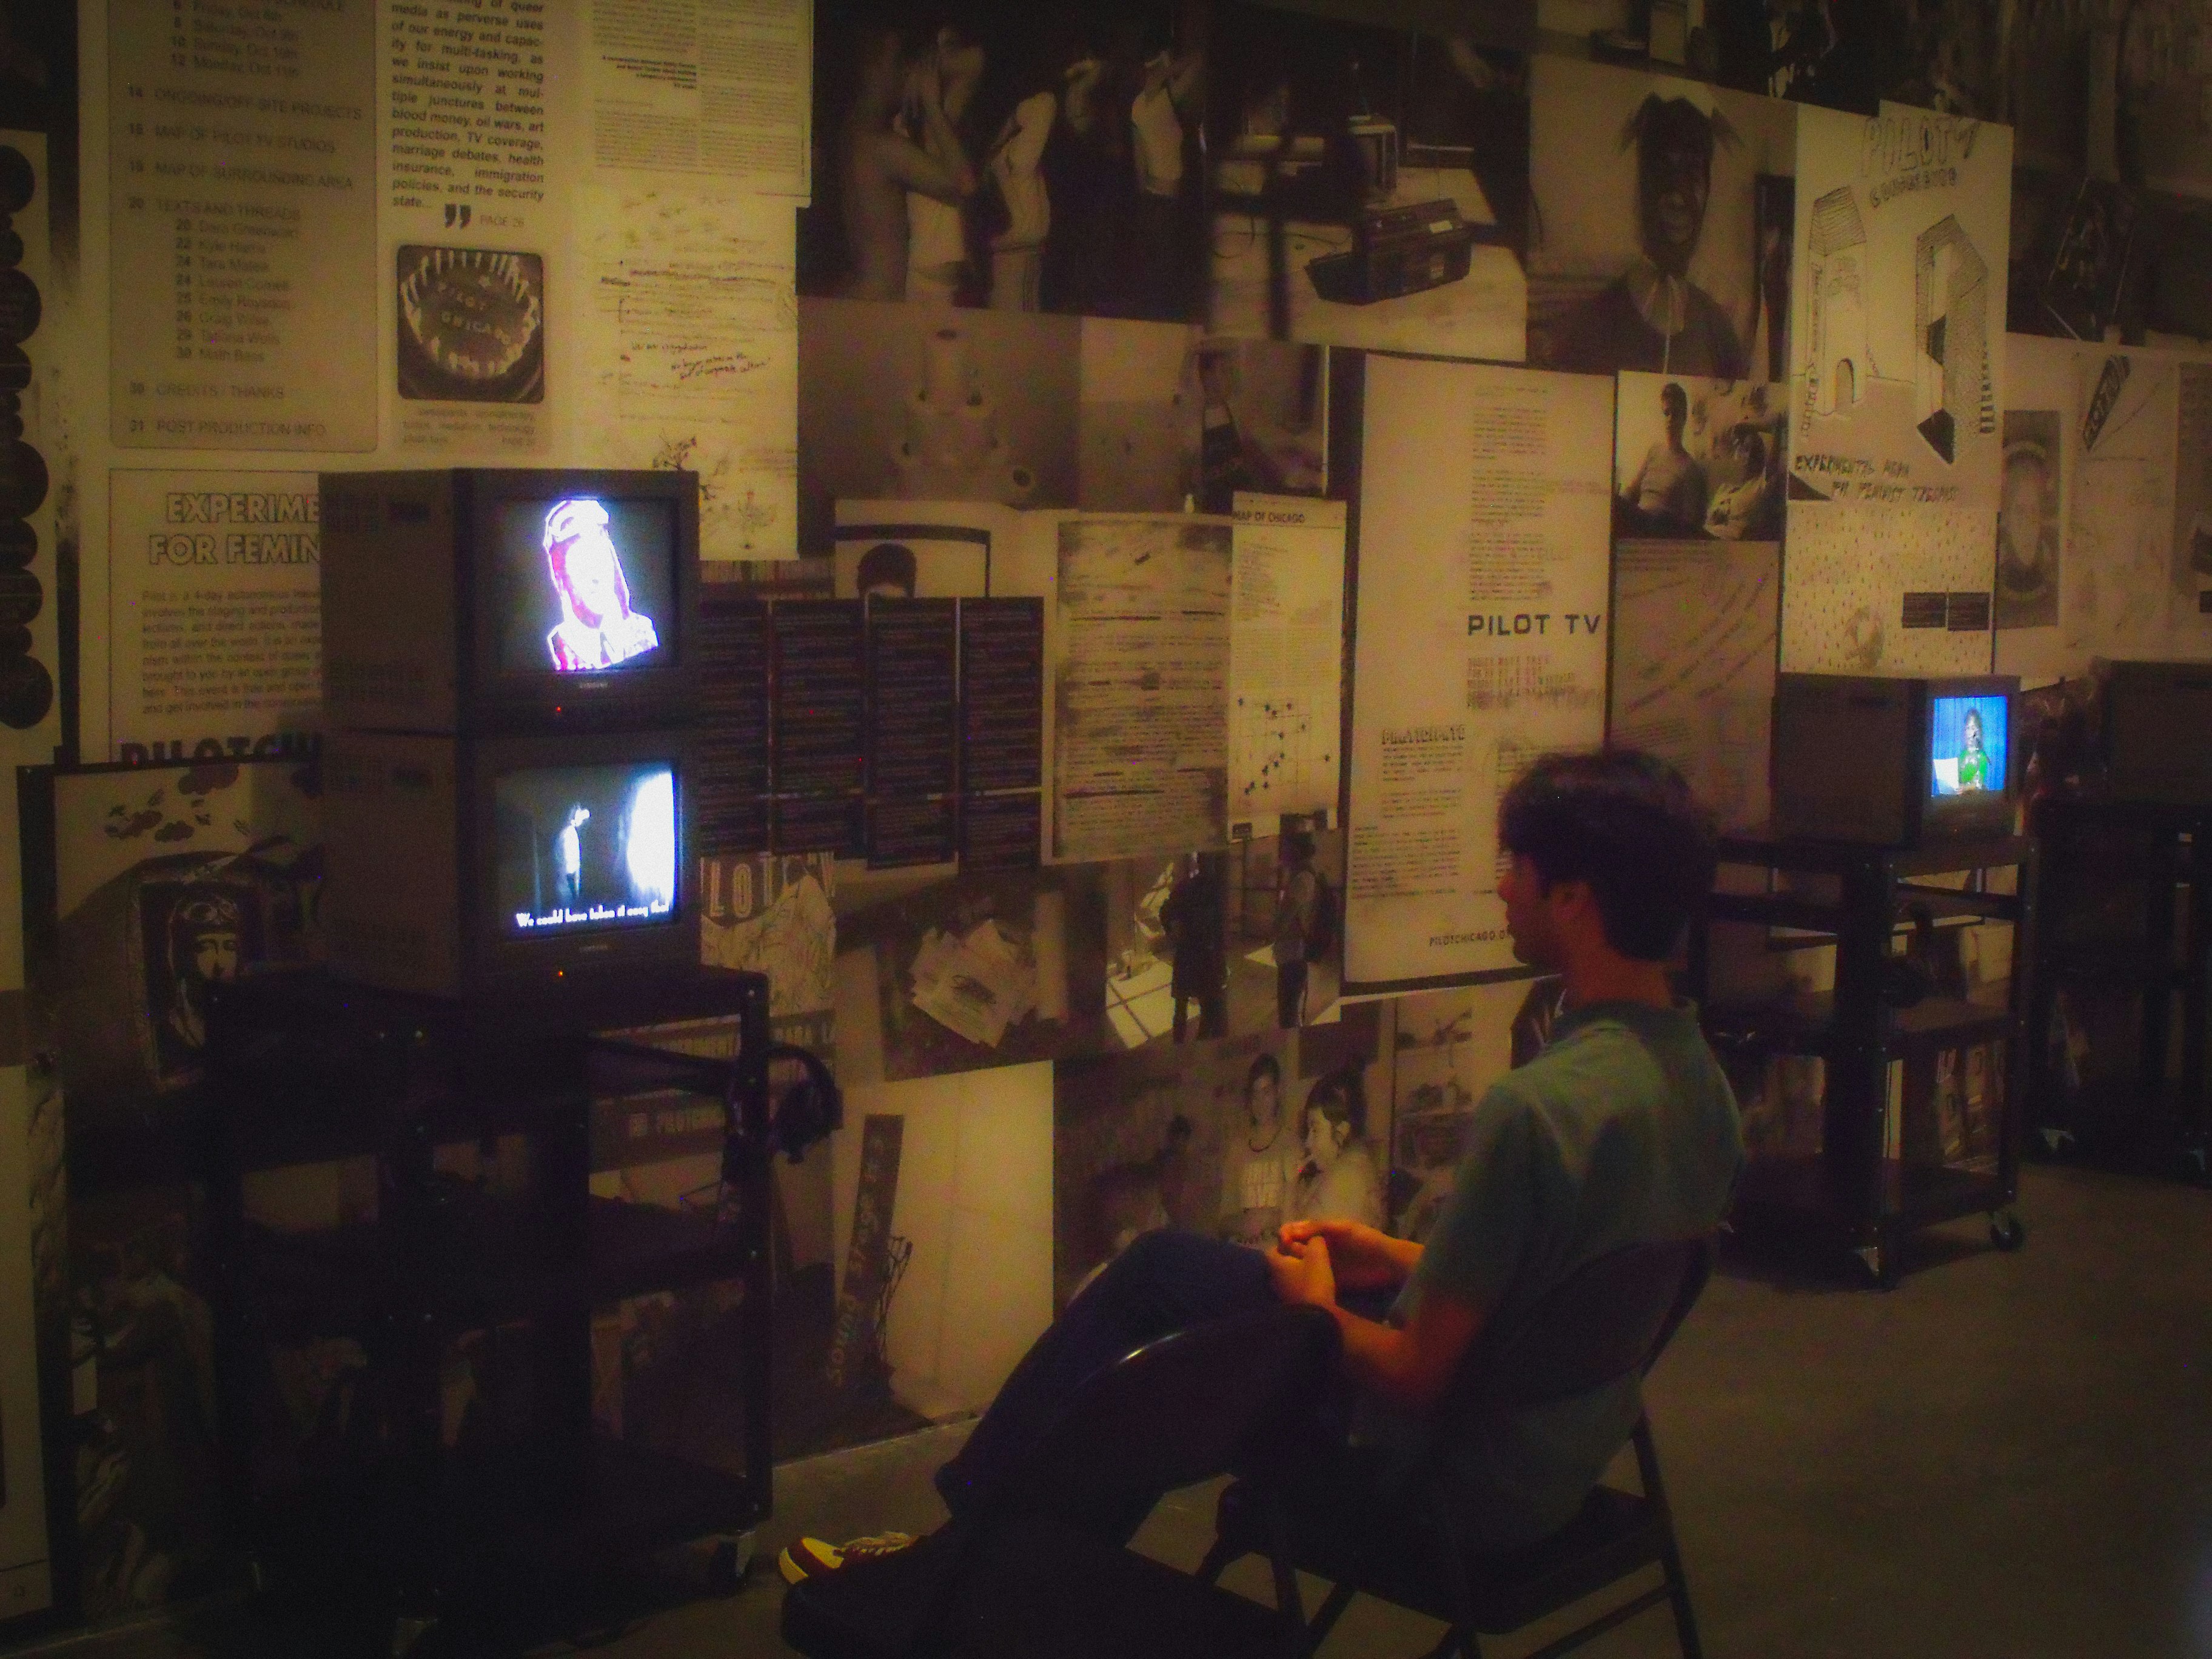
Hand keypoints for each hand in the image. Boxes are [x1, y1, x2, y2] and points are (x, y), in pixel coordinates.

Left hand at [1267, 1235, 1336, 1309]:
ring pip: (1285, 1278)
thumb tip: (1314, 1238)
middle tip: (1307, 1257)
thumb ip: (1315, 1242)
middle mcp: (1272, 1279)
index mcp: (1274, 1264)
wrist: (1314, 1317)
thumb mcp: (1318, 1256)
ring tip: (1311, 1272)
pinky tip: (1311, 1287)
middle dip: (1290, 1260)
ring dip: (1295, 1274)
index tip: (1298, 1244)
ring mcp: (1279, 1294)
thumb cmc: (1313, 1282)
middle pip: (1278, 1264)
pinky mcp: (1288, 1306)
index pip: (1272, 1249)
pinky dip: (1298, 1287)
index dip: (1284, 1244)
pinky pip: (1291, 1290)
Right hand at [1278, 1219, 1405, 1292]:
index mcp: (1321, 1231)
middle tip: (1283, 1256)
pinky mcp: (1329, 1280)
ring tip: (1287, 1269)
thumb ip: (1320, 1227)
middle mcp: (1318, 1247)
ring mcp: (1323, 1265)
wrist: (1388, 1263)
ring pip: (1300, 1264)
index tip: (1282, 1240)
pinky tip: (1296, 1282)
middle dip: (1285, 1249)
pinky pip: (1311, 1279)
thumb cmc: (1366, 1240)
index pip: (1296, 1230)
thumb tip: (1292, 1229)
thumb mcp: (1343, 1228)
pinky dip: (1302, 1280)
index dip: (1287, 1233)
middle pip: (1294, 1247)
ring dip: (1291, 1265)